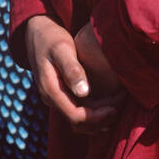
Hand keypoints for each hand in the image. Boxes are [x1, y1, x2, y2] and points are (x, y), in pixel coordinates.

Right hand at [24, 16, 123, 132]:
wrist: (37, 34)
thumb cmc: (51, 38)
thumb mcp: (61, 49)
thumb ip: (71, 69)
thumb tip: (83, 92)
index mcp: (51, 91)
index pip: (75, 116)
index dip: (97, 117)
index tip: (115, 108)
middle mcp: (52, 99)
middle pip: (79, 124)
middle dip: (101, 119)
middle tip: (121, 106)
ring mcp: (57, 99)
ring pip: (80, 122)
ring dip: (99, 119)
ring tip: (119, 106)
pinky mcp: (63, 95)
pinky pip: (79, 113)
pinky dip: (95, 113)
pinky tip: (110, 105)